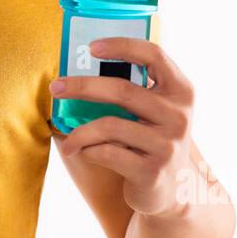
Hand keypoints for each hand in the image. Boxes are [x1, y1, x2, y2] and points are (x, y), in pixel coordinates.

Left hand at [50, 38, 197, 216]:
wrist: (170, 191)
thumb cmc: (149, 140)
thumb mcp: (155, 111)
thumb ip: (134, 89)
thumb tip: (78, 69)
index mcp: (180, 91)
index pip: (155, 55)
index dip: (122, 46)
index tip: (91, 47)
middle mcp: (179, 116)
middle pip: (123, 90)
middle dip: (82, 86)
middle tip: (56, 87)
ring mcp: (167, 145)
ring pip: (110, 125)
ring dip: (80, 131)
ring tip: (67, 138)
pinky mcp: (152, 171)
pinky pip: (107, 153)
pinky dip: (88, 150)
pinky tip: (83, 152)